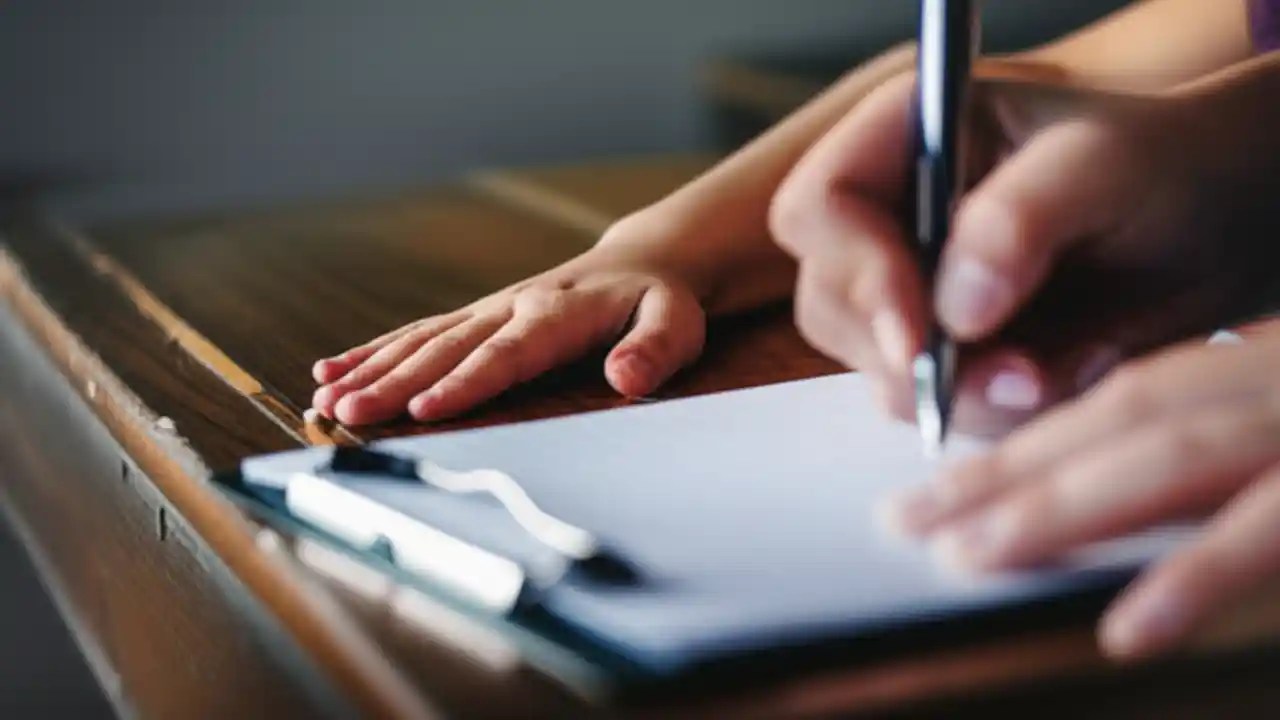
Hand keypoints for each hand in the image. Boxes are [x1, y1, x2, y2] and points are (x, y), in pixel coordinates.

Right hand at [311, 229, 707, 425]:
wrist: (640, 265)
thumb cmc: (660, 304)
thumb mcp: (676, 324)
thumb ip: (654, 350)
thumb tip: (627, 378)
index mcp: (558, 314)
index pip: (505, 353)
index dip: (464, 382)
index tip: (422, 408)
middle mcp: (512, 307)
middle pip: (446, 348)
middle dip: (395, 381)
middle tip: (349, 412)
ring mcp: (488, 309)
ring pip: (420, 339)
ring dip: (372, 367)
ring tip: (326, 397)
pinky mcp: (475, 315)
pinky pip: (418, 331)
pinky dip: (374, 349)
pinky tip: (333, 369)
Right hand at [770, 66, 1279, 434]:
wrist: (1222, 224)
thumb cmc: (1168, 166)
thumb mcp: (1105, 166)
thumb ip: (1019, 219)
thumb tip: (954, 308)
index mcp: (905, 138)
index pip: (819, 207)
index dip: (855, 273)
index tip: (919, 334)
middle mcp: (891, 215)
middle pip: (831, 300)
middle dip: (913, 355)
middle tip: (1014, 375)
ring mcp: (913, 289)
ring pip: (878, 368)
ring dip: (961, 395)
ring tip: (1056, 375)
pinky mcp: (945, 350)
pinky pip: (933, 406)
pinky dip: (992, 414)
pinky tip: (1060, 380)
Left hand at [888, 326, 1279, 659]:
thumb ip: (1227, 442)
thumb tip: (1116, 487)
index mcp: (1266, 363)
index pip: (1127, 396)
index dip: (1026, 443)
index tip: (938, 488)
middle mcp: (1277, 378)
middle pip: (1122, 415)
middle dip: (1006, 472)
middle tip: (907, 521)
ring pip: (1171, 456)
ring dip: (1058, 507)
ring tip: (967, 554)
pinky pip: (1270, 528)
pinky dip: (1196, 577)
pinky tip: (1127, 632)